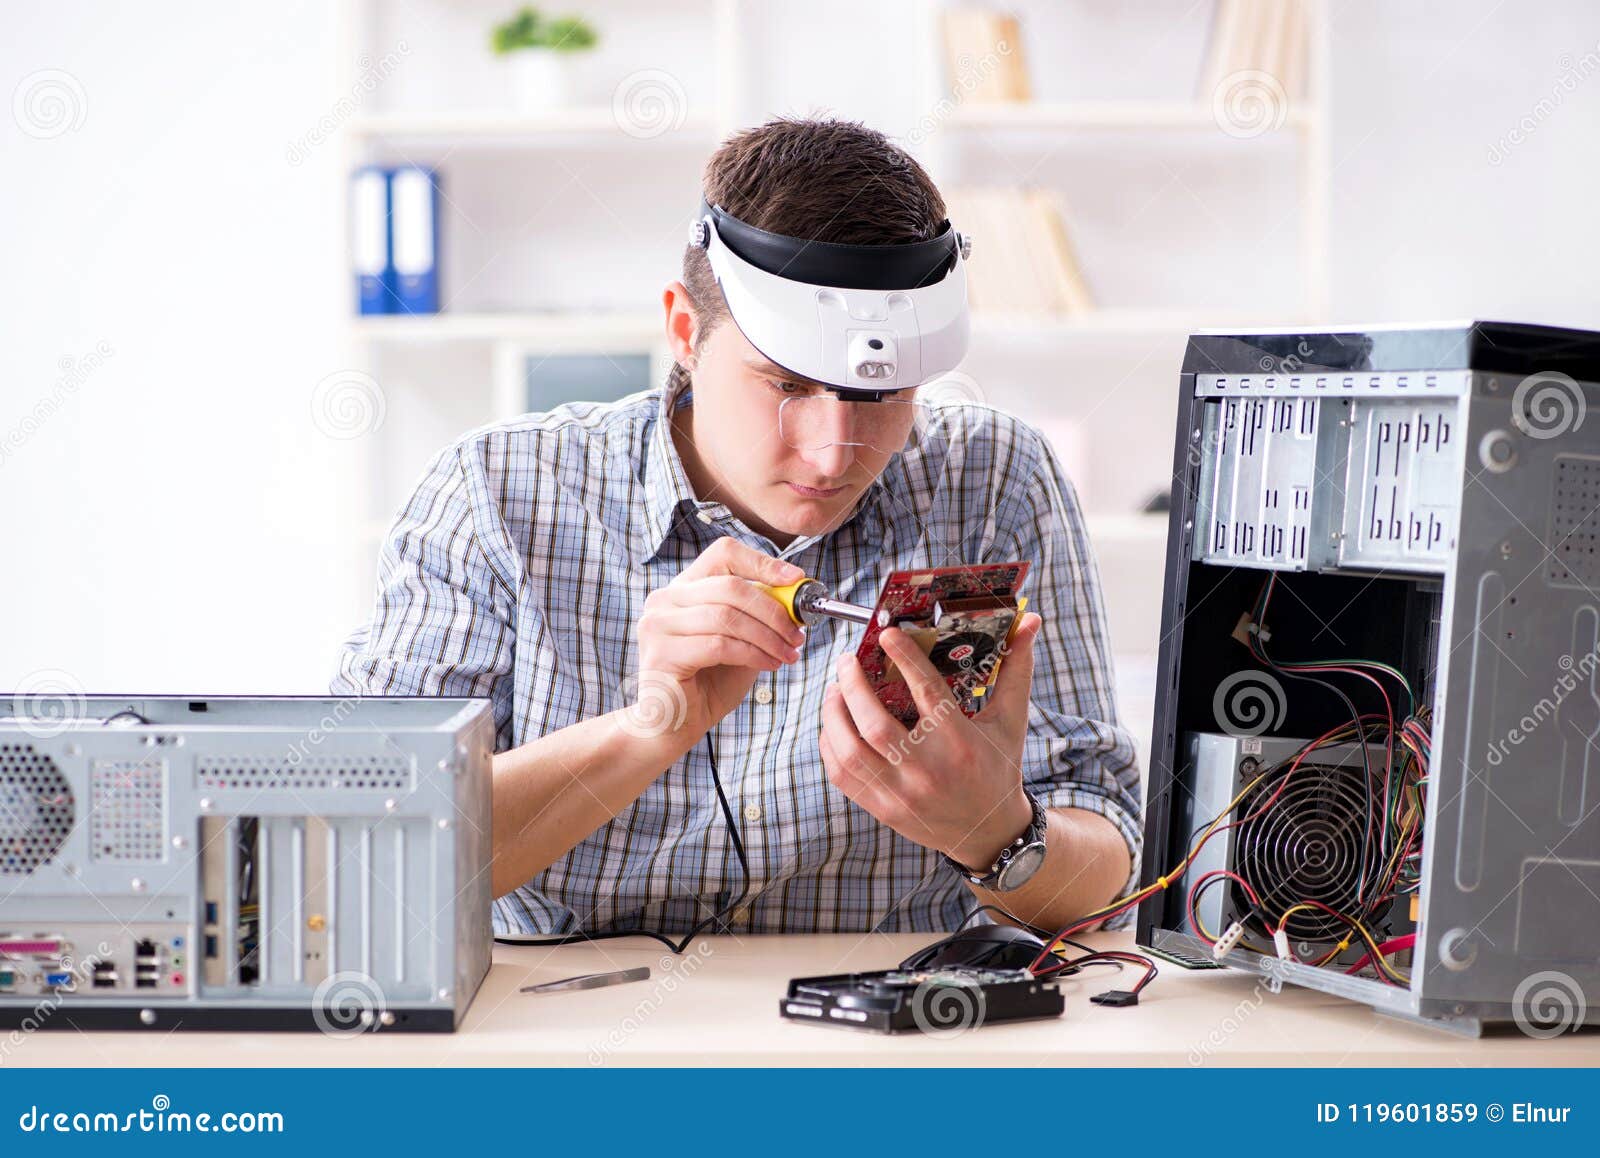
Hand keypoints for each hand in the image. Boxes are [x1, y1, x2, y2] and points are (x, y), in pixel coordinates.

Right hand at [635, 537, 808, 739]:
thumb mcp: (741, 640)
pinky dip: (752, 653)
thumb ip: (758, 616)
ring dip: (767, 635)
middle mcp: (664, 599)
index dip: (762, 563)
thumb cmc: (707, 683)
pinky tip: (769, 664)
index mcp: (683, 588)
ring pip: (726, 616)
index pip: (723, 554)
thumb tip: (796, 597)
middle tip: (798, 633)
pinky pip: (718, 644)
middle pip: (730, 586)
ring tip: (788, 653)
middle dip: (773, 610)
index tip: (795, 579)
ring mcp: (657, 624)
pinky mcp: (660, 653)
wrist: (672, 726)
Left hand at [819, 612, 1042, 868]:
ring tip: (834, 689)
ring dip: (834, 714)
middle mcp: (927, 770)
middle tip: (846, 661)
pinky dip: (831, 746)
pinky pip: (842, 776)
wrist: (989, 833)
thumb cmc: (998, 768)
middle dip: (853, 686)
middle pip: (876, 725)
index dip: (904, 658)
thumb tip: (1029, 622)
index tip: (886, 634)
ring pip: (851, 751)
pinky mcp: (882, 810)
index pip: (926, 692)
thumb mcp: (1011, 721)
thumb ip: (1016, 670)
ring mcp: (901, 794)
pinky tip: (834, 724)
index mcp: (959, 743)